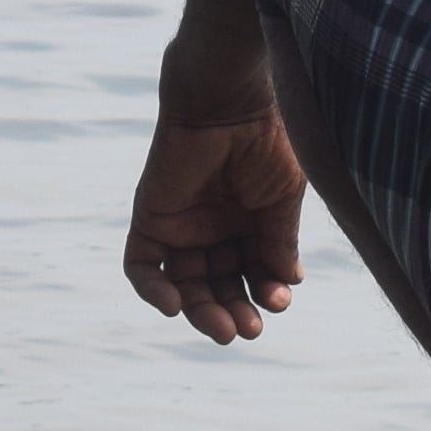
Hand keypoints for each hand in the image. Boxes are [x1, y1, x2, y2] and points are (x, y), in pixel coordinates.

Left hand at [121, 113, 307, 343]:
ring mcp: (182, 226)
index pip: (254, 276)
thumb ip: (279, 241)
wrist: (230, 100)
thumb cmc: (266, 140)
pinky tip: (175, 307)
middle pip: (219, 287)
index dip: (266, 293)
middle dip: (235, 311)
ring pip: (185, 285)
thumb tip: (287, 284)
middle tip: (250, 329)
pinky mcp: (151, 218)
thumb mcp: (283, 199)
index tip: (280, 298)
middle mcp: (215, 229)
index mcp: (251, 225)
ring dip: (202, 312)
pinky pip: (142, 267)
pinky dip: (153, 291)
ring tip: (224, 329)